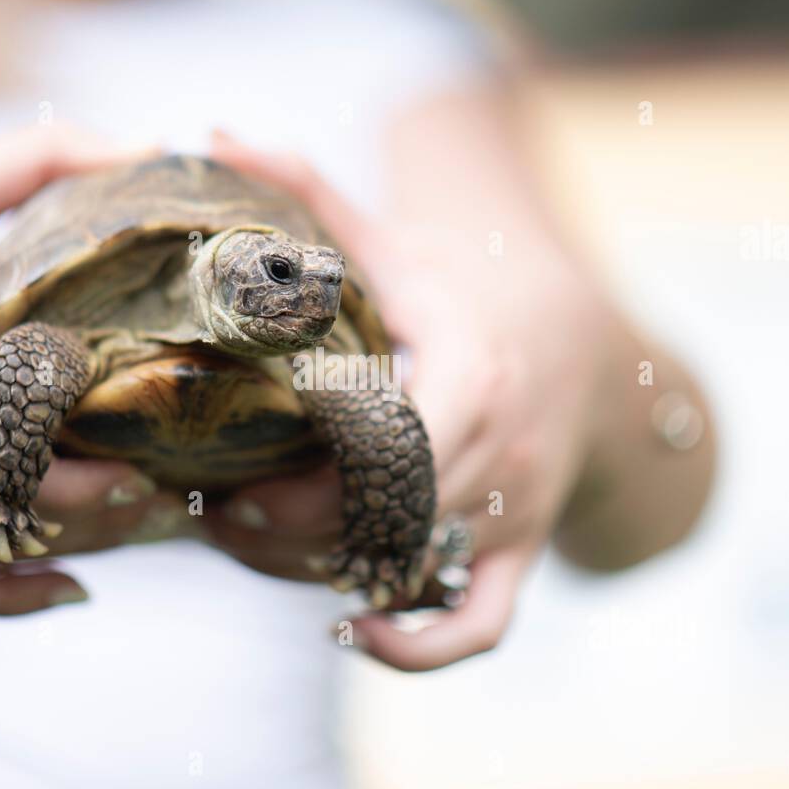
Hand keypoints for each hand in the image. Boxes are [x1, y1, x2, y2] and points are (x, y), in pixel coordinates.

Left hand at [207, 132, 612, 670]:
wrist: (579, 350)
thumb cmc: (472, 293)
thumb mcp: (403, 242)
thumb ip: (311, 195)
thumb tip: (209, 137)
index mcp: (474, 373)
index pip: (386, 449)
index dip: (303, 475)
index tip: (224, 468)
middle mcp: (502, 452)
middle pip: (381, 524)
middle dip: (284, 530)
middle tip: (209, 508)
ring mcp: (517, 513)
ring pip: (408, 577)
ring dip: (317, 574)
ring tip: (247, 543)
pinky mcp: (522, 555)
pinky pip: (481, 630)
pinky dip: (416, 651)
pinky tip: (350, 631)